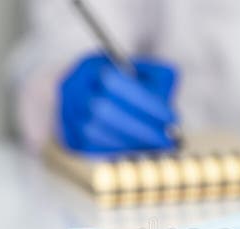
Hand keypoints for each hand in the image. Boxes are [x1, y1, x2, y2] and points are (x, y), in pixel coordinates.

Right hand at [58, 53, 176, 153]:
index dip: (144, 101)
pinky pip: (92, 149)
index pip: (113, 83)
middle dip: (140, 127)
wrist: (93, 96)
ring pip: (95, 132)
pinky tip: (140, 149)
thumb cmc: (128, 84)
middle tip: (168, 139)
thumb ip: (158, 78)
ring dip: (131, 142)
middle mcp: (72, 89)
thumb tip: (170, 93)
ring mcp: (67, 114)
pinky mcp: (70, 138)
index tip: (172, 117)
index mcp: (90, 66)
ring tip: (158, 145)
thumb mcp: (144, 72)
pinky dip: (119, 150)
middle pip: (102, 110)